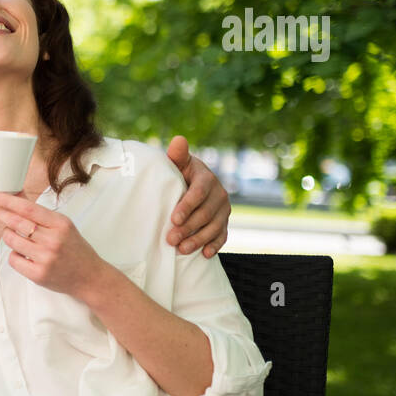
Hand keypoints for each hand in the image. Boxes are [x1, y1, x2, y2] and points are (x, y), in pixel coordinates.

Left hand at [0, 191, 102, 298]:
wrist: (89, 277)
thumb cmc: (75, 249)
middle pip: (16, 222)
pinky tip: (24, 254)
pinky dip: (14, 254)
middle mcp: (53, 240)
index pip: (27, 208)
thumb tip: (15, 201)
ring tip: (16, 236)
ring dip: (8, 235)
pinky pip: (13, 259)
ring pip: (11, 240)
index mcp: (60, 224)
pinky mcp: (38, 274)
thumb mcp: (64, 226)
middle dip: (0, 213)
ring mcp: (45, 258)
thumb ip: (41, 215)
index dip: (6, 200)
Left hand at [165, 135, 229, 257]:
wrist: (193, 183)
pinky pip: (223, 235)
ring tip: (182, 249)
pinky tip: (205, 254)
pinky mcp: (224, 222)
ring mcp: (223, 210)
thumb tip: (178, 140)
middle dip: (188, 227)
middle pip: (205, 214)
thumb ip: (177, 155)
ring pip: (214, 227)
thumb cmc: (181, 173)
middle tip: (171, 239)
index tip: (174, 218)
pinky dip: (215, 245)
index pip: (199, 193)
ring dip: (198, 239)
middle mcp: (219, 194)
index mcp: (207, 178)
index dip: (187, 206)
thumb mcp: (179, 163)